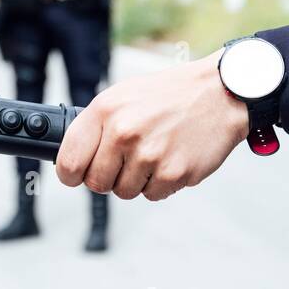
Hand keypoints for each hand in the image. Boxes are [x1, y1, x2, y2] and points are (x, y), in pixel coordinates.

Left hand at [57, 49, 249, 200]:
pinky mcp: (174, 173)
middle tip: (126, 160)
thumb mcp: (122, 96)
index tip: (76, 175)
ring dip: (136, 180)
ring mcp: (149, 155)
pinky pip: (152, 195)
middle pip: (96, 183)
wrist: (219, 92)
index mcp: (105, 111)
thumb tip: (71, 160)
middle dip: (108, 177)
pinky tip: (170, 158)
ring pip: (124, 192)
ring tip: (153, 153)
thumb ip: (95, 127)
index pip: (68, 162)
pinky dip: (160, 183)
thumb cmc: (167, 96)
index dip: (70, 175)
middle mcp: (124, 133)